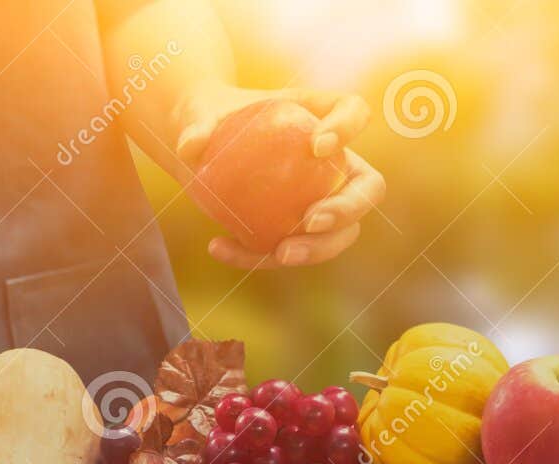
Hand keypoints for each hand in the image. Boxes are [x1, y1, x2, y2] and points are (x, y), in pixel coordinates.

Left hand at [176, 86, 385, 268]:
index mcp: (322, 118)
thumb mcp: (199, 113)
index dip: (348, 128)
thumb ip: (197, 124)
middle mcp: (335, 164)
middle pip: (367, 189)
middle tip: (309, 221)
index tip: (317, 146)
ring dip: (318, 250)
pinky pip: (291, 251)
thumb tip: (192, 146)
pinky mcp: (299, 233)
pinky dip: (258, 256)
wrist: (203, 148)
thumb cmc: (211, 118)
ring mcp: (324, 202)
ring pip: (342, 234)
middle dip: (346, 209)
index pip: (354, 112)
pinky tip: (220, 247)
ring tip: (281, 254)